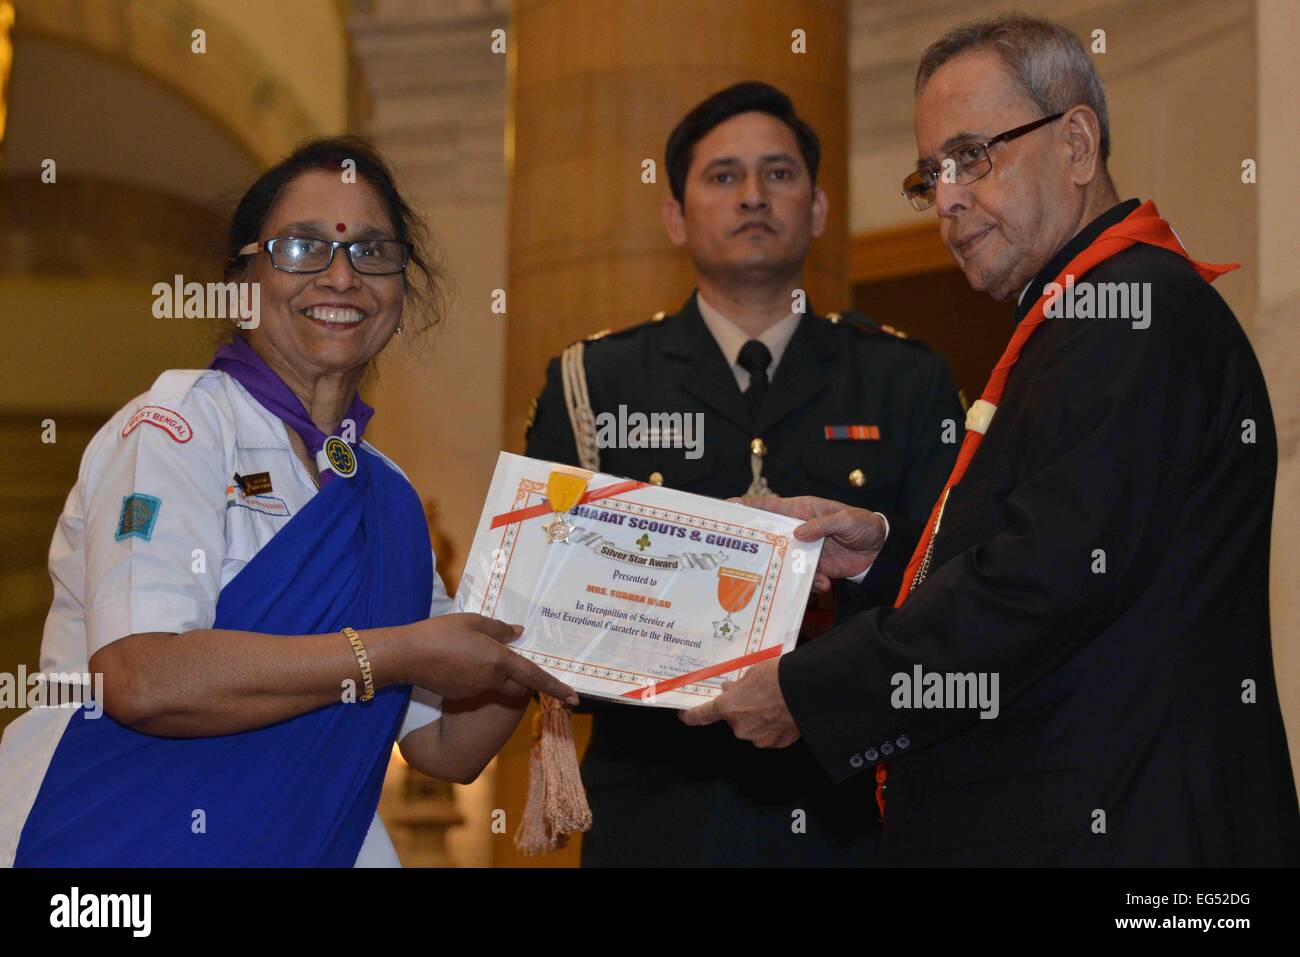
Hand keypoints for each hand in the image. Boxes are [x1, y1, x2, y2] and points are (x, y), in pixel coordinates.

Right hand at [398, 614, 578, 704]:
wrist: (407, 656)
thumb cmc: (440, 633)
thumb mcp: (472, 621)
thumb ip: (498, 628)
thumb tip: (518, 633)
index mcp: (498, 661)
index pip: (534, 677)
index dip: (556, 687)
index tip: (575, 698)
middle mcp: (491, 680)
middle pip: (519, 686)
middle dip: (526, 680)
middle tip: (522, 664)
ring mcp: (475, 690)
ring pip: (498, 686)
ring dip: (499, 676)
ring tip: (479, 654)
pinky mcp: (460, 695)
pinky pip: (479, 688)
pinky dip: (479, 678)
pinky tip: (461, 661)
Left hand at [678, 659, 798, 747]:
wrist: (805, 691)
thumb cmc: (776, 677)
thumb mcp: (751, 673)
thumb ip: (737, 686)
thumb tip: (731, 690)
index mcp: (728, 707)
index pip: (702, 715)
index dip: (692, 716)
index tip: (684, 716)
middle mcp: (740, 727)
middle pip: (734, 719)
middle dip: (740, 709)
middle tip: (753, 695)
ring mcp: (759, 738)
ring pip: (752, 728)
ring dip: (757, 718)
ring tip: (774, 703)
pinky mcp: (777, 743)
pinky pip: (770, 734)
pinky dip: (773, 726)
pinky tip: (783, 713)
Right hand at [734, 495, 886, 592]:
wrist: (881, 549)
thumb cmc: (863, 524)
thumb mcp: (846, 519)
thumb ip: (821, 525)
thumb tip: (798, 533)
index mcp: (802, 510)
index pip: (770, 506)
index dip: (747, 506)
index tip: (726, 508)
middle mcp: (799, 529)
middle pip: (770, 536)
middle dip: (759, 546)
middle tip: (745, 555)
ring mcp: (805, 550)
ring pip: (785, 562)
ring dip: (792, 572)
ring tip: (811, 576)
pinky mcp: (815, 567)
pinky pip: (803, 578)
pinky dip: (812, 583)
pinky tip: (825, 583)